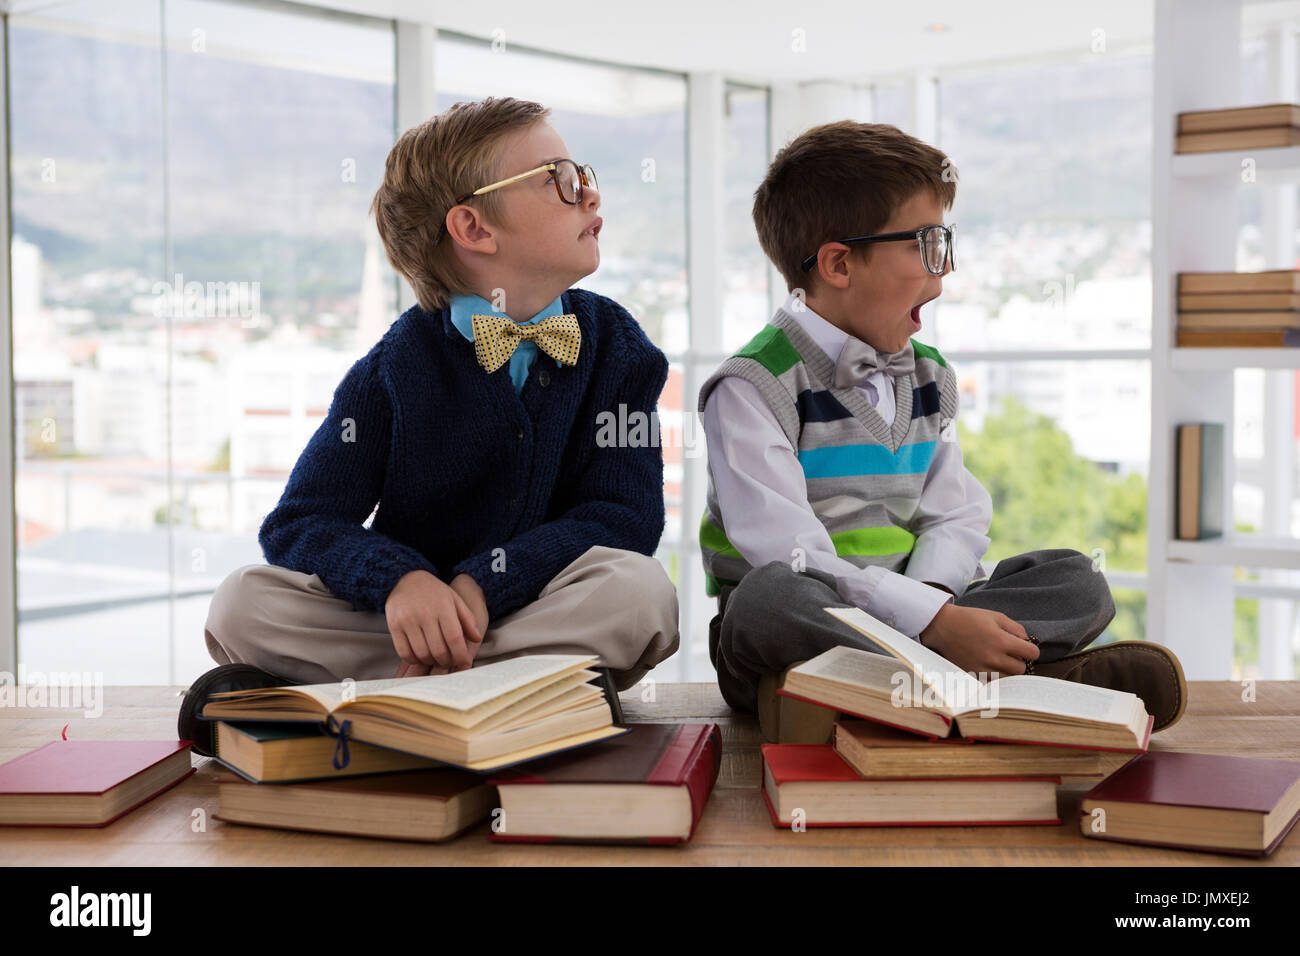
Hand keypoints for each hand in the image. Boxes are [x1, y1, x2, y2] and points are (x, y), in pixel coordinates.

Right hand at [384, 570, 483, 676]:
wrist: (406, 578)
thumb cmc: (434, 592)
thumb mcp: (455, 599)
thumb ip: (468, 619)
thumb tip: (477, 639)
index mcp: (443, 606)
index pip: (454, 638)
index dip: (460, 655)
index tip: (464, 662)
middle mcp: (424, 613)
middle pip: (438, 650)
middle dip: (447, 662)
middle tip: (450, 662)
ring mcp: (407, 620)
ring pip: (422, 654)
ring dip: (431, 662)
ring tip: (436, 659)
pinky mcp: (393, 626)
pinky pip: (404, 652)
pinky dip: (414, 660)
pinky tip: (420, 656)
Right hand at [918, 604, 1038, 676]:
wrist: (942, 627)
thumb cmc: (969, 619)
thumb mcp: (995, 616)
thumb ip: (1016, 629)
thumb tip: (1027, 642)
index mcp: (1001, 640)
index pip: (1031, 653)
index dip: (1031, 650)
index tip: (1025, 648)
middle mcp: (993, 657)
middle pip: (1021, 669)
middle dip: (1019, 661)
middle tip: (1011, 654)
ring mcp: (982, 668)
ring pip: (1008, 678)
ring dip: (1008, 670)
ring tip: (1000, 660)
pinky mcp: (973, 675)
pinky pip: (993, 683)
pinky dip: (995, 677)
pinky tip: (990, 667)